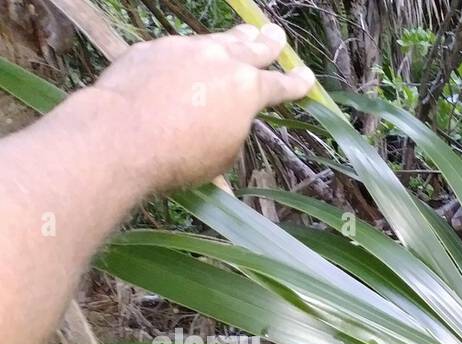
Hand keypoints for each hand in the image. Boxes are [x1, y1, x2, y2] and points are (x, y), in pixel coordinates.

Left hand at [86, 24, 313, 194]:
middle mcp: (220, 60)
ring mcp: (183, 49)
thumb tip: (227, 127)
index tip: (305, 78)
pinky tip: (184, 60)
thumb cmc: (180, 156)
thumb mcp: (222, 155)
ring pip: (215, 39)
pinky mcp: (151, 48)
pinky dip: (186, 55)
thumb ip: (233, 130)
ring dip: (232, 38)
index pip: (280, 84)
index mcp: (247, 89)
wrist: (120, 136)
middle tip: (276, 35)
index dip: (296, 83)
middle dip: (268, 43)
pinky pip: (176, 49)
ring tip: (243, 33)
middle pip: (252, 47)